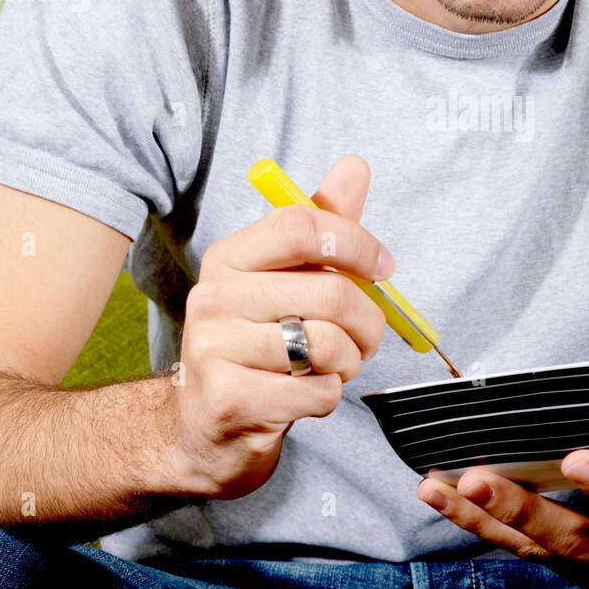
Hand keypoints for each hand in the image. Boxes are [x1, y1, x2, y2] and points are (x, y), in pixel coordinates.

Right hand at [170, 155, 390, 500]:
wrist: (205, 423)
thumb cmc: (258, 341)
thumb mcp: (289, 279)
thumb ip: (324, 225)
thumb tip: (356, 164)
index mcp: (230, 257)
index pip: (303, 226)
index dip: (357, 243)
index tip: (383, 268)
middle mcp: (213, 296)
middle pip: (330, 294)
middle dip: (368, 322)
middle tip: (367, 338)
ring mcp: (213, 348)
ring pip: (327, 344)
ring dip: (350, 362)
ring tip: (335, 366)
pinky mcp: (228, 399)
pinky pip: (317, 392)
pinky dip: (330, 395)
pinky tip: (308, 394)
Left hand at [416, 355, 588, 588]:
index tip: (573, 459)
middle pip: (575, 539)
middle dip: (520, 511)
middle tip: (472, 478)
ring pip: (538, 548)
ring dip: (484, 520)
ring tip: (435, 487)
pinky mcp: (580, 560)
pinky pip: (526, 547)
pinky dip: (483, 524)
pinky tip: (443, 493)